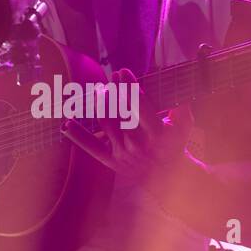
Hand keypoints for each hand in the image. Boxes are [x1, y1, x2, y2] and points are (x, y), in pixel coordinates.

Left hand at [59, 67, 192, 184]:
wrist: (166, 178)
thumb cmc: (174, 146)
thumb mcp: (183, 127)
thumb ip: (181, 107)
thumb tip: (176, 86)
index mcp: (157, 133)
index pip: (139, 103)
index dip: (129, 85)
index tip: (122, 71)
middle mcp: (138, 143)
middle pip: (120, 109)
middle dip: (115, 89)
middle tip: (113, 77)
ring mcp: (123, 153)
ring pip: (106, 121)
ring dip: (101, 102)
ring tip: (101, 90)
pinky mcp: (112, 161)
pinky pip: (92, 147)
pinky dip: (78, 135)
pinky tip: (67, 123)